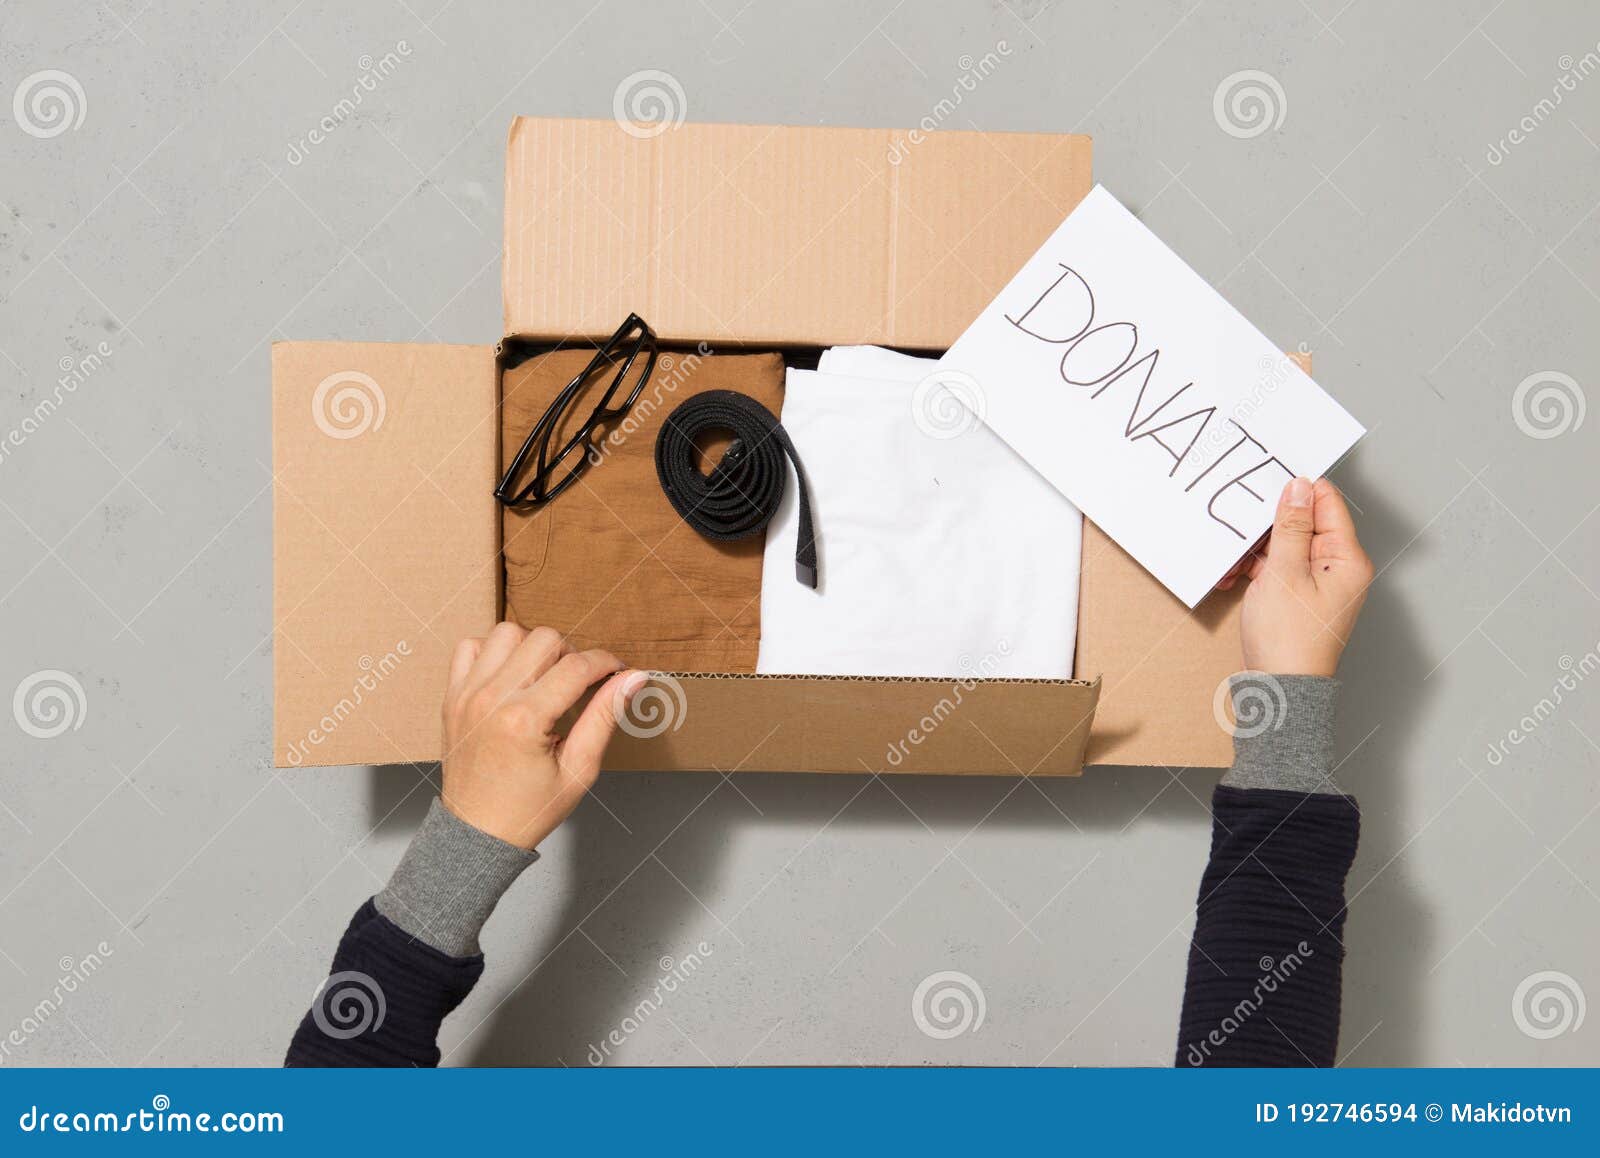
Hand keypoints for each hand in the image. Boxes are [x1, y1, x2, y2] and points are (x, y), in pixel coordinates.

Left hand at [439, 622, 643, 849]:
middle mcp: (491, 699)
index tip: (618, 672)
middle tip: (579, 684)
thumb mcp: (579, 769)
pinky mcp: (452, 696)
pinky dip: (494, 651)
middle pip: (545, 639)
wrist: (478, 833)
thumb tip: (633, 678)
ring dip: (533, 648)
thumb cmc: (528, 810)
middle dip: (572, 655)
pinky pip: (471, 646)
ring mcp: (467, 694)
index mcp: (524, 720)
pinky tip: (511, 676)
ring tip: (544, 678)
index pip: (577, 667)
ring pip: (508, 633)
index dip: (607, 663)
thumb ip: (605, 716)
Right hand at [1236, 477, 1373, 676]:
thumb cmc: (1288, 639)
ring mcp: (1317, 584)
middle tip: (1240, 529)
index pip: (1327, 504)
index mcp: (1347, 559)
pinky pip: (1276, 570)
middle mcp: (1337, 569)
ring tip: (1232, 563)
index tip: (1266, 485)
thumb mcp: (1283, 572)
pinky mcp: (1298, 598)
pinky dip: (1254, 571)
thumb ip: (1291, 526)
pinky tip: (1233, 579)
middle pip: (1303, 526)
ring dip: (1254, 552)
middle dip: (1267, 528)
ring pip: (1284, 548)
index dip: (1297, 492)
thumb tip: (1298, 488)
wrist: (1280, 689)